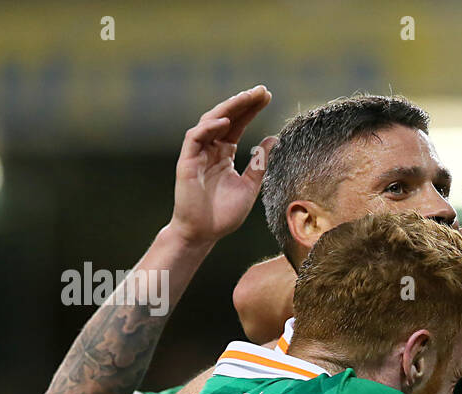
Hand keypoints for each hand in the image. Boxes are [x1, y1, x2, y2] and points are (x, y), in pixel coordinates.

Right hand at [170, 86, 276, 246]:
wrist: (203, 234)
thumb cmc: (223, 214)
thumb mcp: (250, 186)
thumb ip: (260, 163)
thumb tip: (274, 139)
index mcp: (224, 153)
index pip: (238, 124)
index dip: (251, 109)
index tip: (268, 96)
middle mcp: (210, 149)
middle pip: (227, 117)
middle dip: (244, 102)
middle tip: (262, 90)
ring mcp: (197, 153)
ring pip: (210, 122)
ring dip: (229, 108)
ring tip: (247, 97)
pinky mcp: (186, 162)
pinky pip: (195, 138)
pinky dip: (209, 128)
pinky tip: (225, 122)